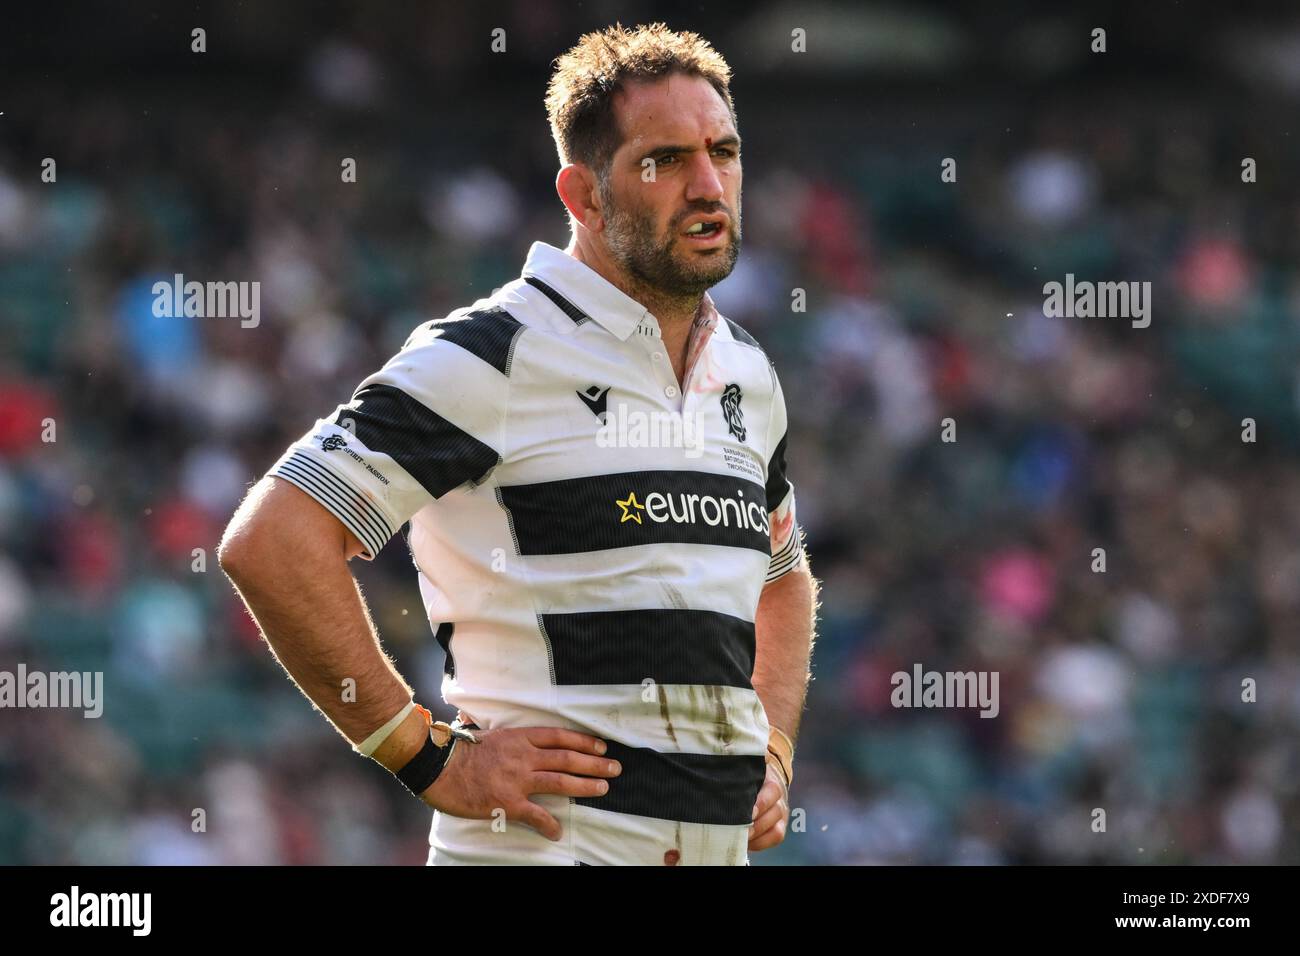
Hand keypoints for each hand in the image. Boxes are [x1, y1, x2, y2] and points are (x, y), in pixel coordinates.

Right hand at [418, 726, 620, 840]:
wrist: (438, 766)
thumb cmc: (457, 749)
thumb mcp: (485, 732)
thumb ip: (503, 734)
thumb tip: (502, 727)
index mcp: (519, 737)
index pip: (560, 736)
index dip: (584, 741)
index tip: (601, 746)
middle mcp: (524, 756)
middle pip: (568, 758)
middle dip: (595, 763)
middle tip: (615, 767)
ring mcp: (518, 779)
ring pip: (561, 781)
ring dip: (585, 786)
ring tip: (604, 788)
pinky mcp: (508, 802)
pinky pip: (536, 815)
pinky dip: (549, 824)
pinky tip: (558, 831)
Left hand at [748, 760, 789, 851]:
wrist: (765, 779)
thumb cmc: (750, 774)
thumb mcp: (748, 764)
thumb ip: (746, 757)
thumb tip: (749, 750)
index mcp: (771, 781)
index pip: (772, 791)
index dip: (761, 803)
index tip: (748, 811)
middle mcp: (779, 798)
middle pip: (774, 812)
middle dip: (756, 823)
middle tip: (739, 827)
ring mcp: (780, 814)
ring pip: (776, 828)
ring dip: (758, 835)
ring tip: (740, 838)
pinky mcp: (779, 827)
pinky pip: (776, 838)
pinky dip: (762, 843)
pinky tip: (747, 844)